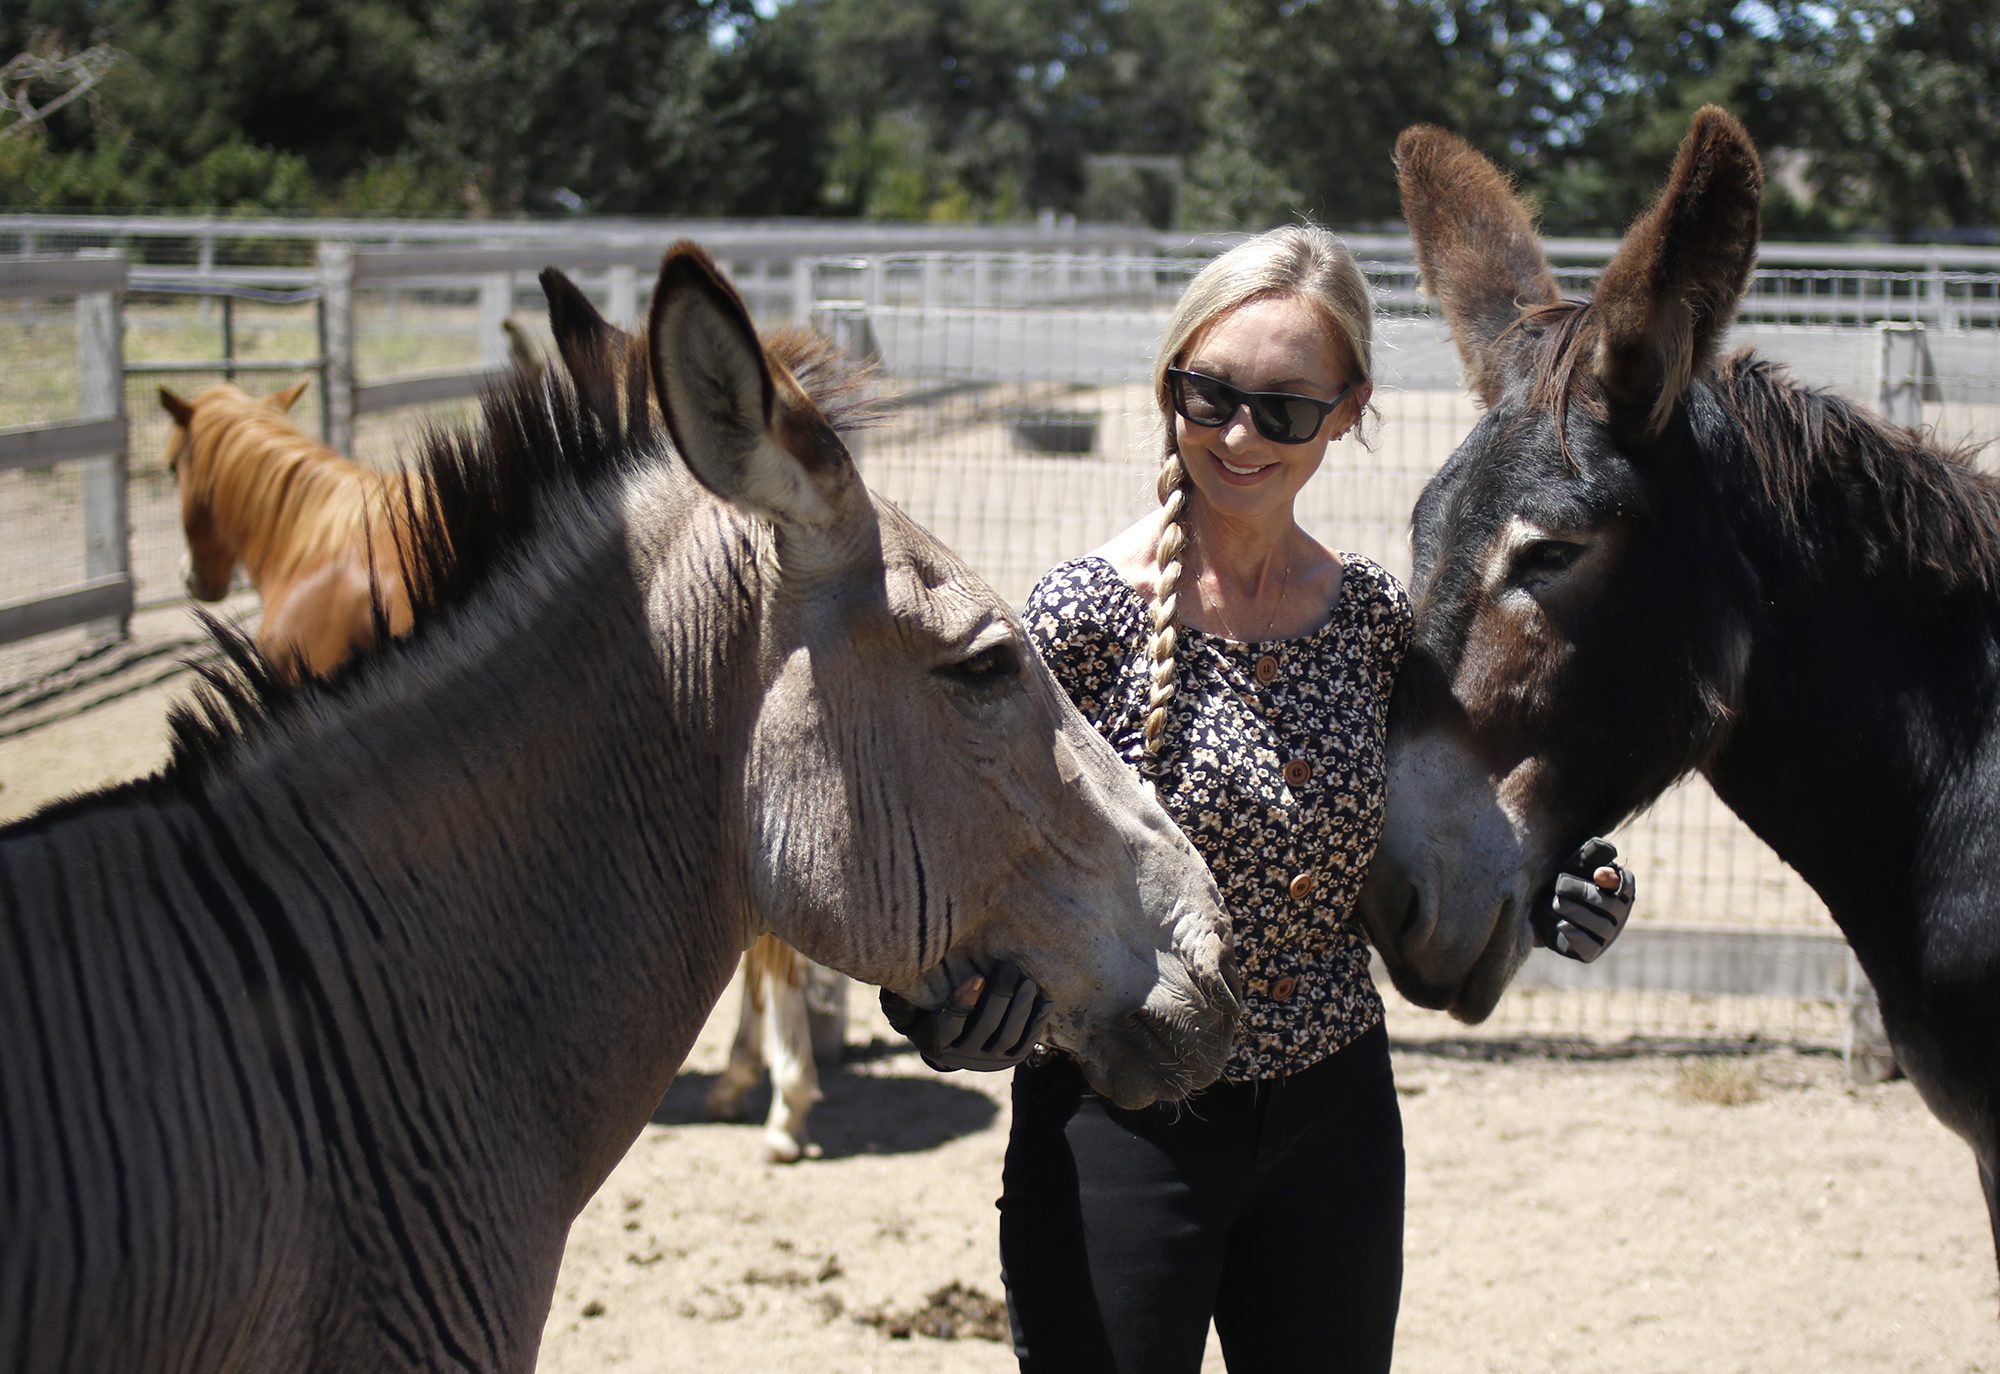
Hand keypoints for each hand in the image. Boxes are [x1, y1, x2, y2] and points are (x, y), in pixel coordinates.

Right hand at [879, 956, 1050, 1071]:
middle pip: (985, 1026)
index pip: (950, 1024)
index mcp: (938, 1041)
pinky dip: (1038, 1022)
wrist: (958, 1044)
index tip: (975, 977)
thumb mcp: (913, 1009)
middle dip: (999, 996)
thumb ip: (903, 999)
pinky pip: (1028, 1042)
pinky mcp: (1012, 1059)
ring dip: (1020, 1008)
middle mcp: (965, 1056)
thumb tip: (892, 988)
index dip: (963, 1003)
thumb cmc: (931, 1013)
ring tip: (1027, 982)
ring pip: (1009, 1035)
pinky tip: (1046, 1001)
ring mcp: (991, 1060)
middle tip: (1008, 966)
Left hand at [1540, 837, 1634, 962]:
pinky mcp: (1591, 951)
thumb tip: (1611, 850)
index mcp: (1620, 890)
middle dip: (1583, 893)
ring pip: (1602, 926)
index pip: (1627, 885)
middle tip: (1559, 886)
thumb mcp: (1577, 862)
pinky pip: (1589, 947)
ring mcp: (1607, 935)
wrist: (1540, 907)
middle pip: (1611, 906)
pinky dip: (1576, 936)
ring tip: (1556, 903)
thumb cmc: (1566, 880)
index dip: (1615, 881)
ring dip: (1576, 912)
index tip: (1596, 874)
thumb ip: (1593, 852)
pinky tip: (1562, 925)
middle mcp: (1619, 914)